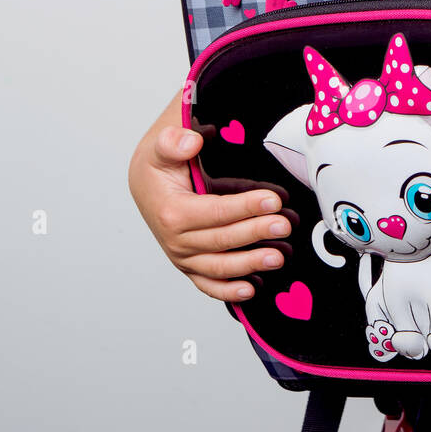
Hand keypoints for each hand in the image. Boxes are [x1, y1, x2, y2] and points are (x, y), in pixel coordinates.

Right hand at [128, 112, 294, 301]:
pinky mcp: (189, 264)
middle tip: (285, 224)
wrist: (145, 183)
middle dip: (257, 233)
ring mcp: (182, 256)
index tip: (274, 200)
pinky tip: (252, 290)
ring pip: (219, 266)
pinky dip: (228, 291)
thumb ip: (174, 140)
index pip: (216, 212)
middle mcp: (175, 240)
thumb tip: (192, 142)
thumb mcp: (161, 144)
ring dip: (250, 264)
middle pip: (222, 240)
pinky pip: (208, 283)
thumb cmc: (158, 164)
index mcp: (172, 211)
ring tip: (279, 257)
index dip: (246, 207)